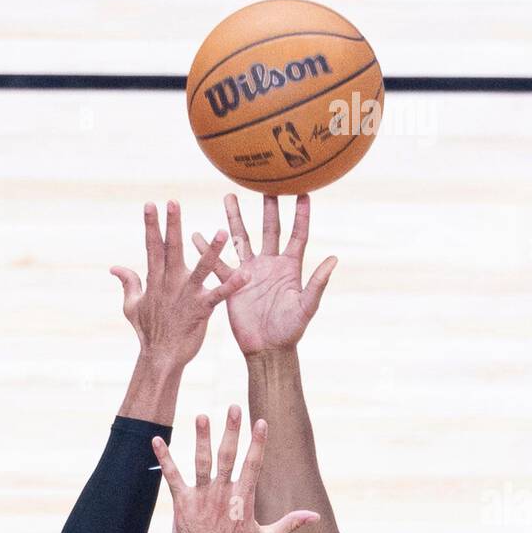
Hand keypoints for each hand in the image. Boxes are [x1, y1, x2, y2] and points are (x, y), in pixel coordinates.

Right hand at [111, 201, 245, 368]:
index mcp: (155, 281)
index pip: (152, 248)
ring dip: (212, 250)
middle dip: (172, 226)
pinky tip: (245, 275)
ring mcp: (187, 296)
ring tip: (223, 231)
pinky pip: (219, 296)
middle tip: (173, 202)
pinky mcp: (202, 310)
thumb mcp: (132, 307)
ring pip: (201, 269)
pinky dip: (232, 286)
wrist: (160, 358)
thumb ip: (128, 283)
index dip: (151, 226)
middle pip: (171, 250)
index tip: (150, 204)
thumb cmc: (148, 333)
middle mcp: (170, 284)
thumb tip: (115, 267)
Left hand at [153, 407, 318, 532]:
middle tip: (233, 407)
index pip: (254, 465)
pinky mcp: (182, 505)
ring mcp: (202, 499)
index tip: (261, 421)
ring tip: (201, 416)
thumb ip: (290, 524)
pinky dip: (164, 458)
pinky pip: (172, 477)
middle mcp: (224, 495)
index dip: (258, 442)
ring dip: (201, 438)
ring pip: (202, 462)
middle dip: (232, 431)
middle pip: (229, 456)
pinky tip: (156, 440)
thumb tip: (316, 517)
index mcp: (244, 500)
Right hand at [192, 194, 335, 354]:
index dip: (301, 215)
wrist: (267, 350)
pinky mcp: (233, 284)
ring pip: (241, 239)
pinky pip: (218, 264)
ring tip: (229, 196)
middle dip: (268, 206)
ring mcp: (251, 272)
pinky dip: (208, 251)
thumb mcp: (306, 307)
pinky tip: (198, 236)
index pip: (297, 234)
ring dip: (235, 219)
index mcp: (290, 267)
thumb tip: (334, 259)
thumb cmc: (290, 331)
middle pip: (269, 228)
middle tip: (265, 182)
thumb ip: (317, 283)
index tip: (303, 192)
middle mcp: (270, 264)